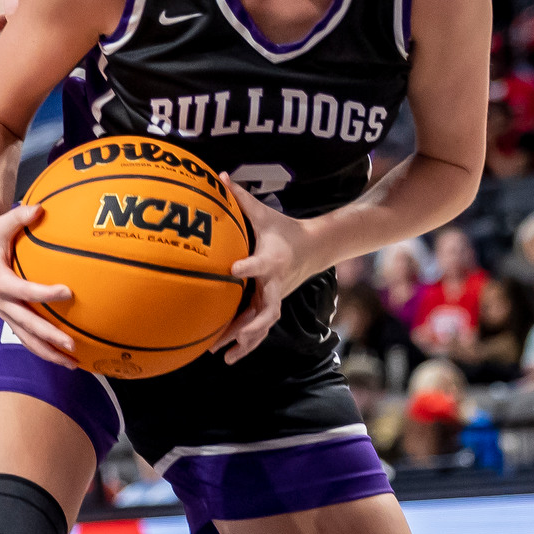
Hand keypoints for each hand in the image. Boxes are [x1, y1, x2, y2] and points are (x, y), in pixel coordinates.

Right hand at [0, 201, 79, 367]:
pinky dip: (45, 347)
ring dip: (48, 352)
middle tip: (72, 345)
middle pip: (25, 325)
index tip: (68, 291)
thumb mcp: (3, 221)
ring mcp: (5, 311)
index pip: (22, 290)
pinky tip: (66, 355)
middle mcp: (0, 300)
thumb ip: (21, 216)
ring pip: (26, 338)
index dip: (43, 293)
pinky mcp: (10, 315)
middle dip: (48, 337)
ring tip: (74, 363)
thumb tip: (39, 208)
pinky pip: (27, 335)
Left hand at [213, 178, 324, 363]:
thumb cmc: (283, 229)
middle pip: (266, 307)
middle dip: (248, 323)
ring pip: (262, 325)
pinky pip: (259, 330)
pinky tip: (228, 358)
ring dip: (243, 341)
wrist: (314, 248)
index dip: (249, 267)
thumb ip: (241, 198)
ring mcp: (275, 297)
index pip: (260, 264)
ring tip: (221, 354)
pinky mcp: (271, 306)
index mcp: (272, 259)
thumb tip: (219, 176)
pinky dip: (246, 345)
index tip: (233, 270)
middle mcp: (275, 283)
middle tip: (228, 333)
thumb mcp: (264, 213)